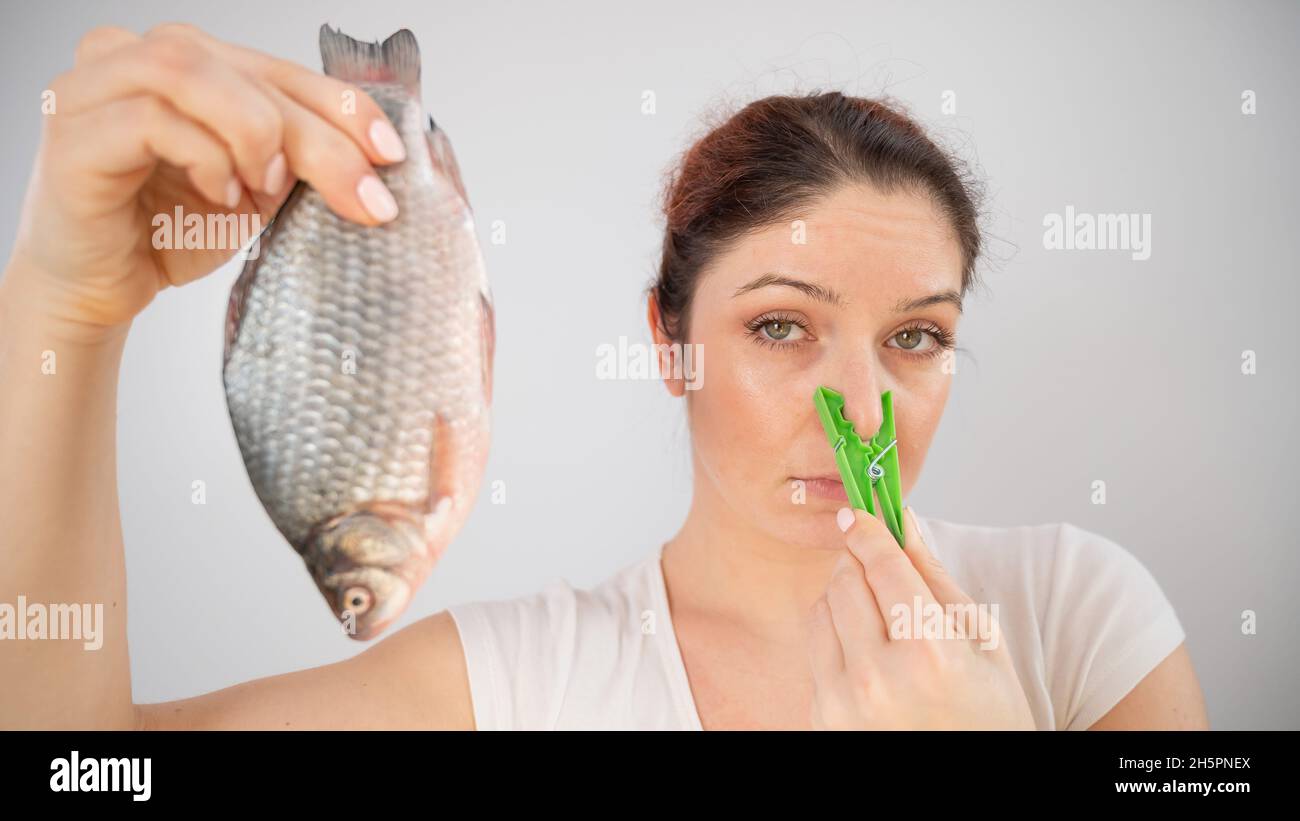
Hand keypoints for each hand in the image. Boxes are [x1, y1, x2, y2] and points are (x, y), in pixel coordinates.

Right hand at [6, 23, 407, 339]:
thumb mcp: (256, 188)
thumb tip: (377, 157)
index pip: (279, 67)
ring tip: (266, 189)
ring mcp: (95, 86)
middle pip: (246, 71)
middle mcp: (135, 55)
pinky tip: (220, 196)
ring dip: (254, 133)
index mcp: (188, 59)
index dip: (343, 104)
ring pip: (195, 72)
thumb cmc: (171, 230)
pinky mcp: (74, 130)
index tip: (391, 153)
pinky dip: (205, 157)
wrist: (101, 287)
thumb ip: (298, 155)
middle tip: (365, 196)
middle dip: (318, 135)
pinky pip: (153, 119)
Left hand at [808, 506, 1036, 728]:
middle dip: (858, 563)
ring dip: (843, 599)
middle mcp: (879, 679)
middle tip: (876, 564)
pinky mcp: (823, 719)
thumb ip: (935, 578)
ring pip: (820, 612)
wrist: (973, 779)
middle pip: (844, 583)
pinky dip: (838, 640)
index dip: (870, 532)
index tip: (859, 514)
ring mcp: (844, 704)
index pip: (884, 568)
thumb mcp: (981, 642)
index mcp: (930, 654)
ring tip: (878, 617)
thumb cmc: (989, 713)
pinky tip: (870, 656)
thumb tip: (904, 522)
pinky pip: (816, 653)